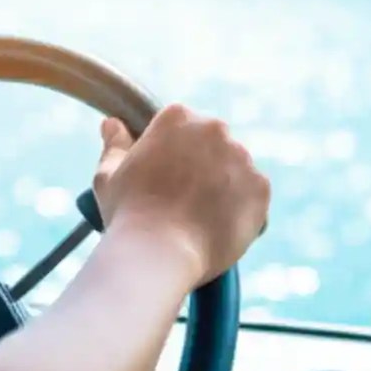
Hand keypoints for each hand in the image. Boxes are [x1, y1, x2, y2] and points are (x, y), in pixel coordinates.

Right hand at [92, 104, 269, 286]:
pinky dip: (243, 210)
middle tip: (184, 199)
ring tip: (202, 218)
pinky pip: (254, 195)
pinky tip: (221, 228)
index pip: (181, 126)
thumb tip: (113, 123)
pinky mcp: (261, 188)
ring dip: (225, 185)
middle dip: (202, 165)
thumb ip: (115, 145)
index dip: (173, 153)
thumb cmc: (128, 213)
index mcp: (178, 117)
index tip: (165, 177)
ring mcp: (242, 158)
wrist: (158, 253)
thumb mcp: (109, 175)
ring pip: (236, 169)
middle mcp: (214, 129)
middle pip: (213, 143)